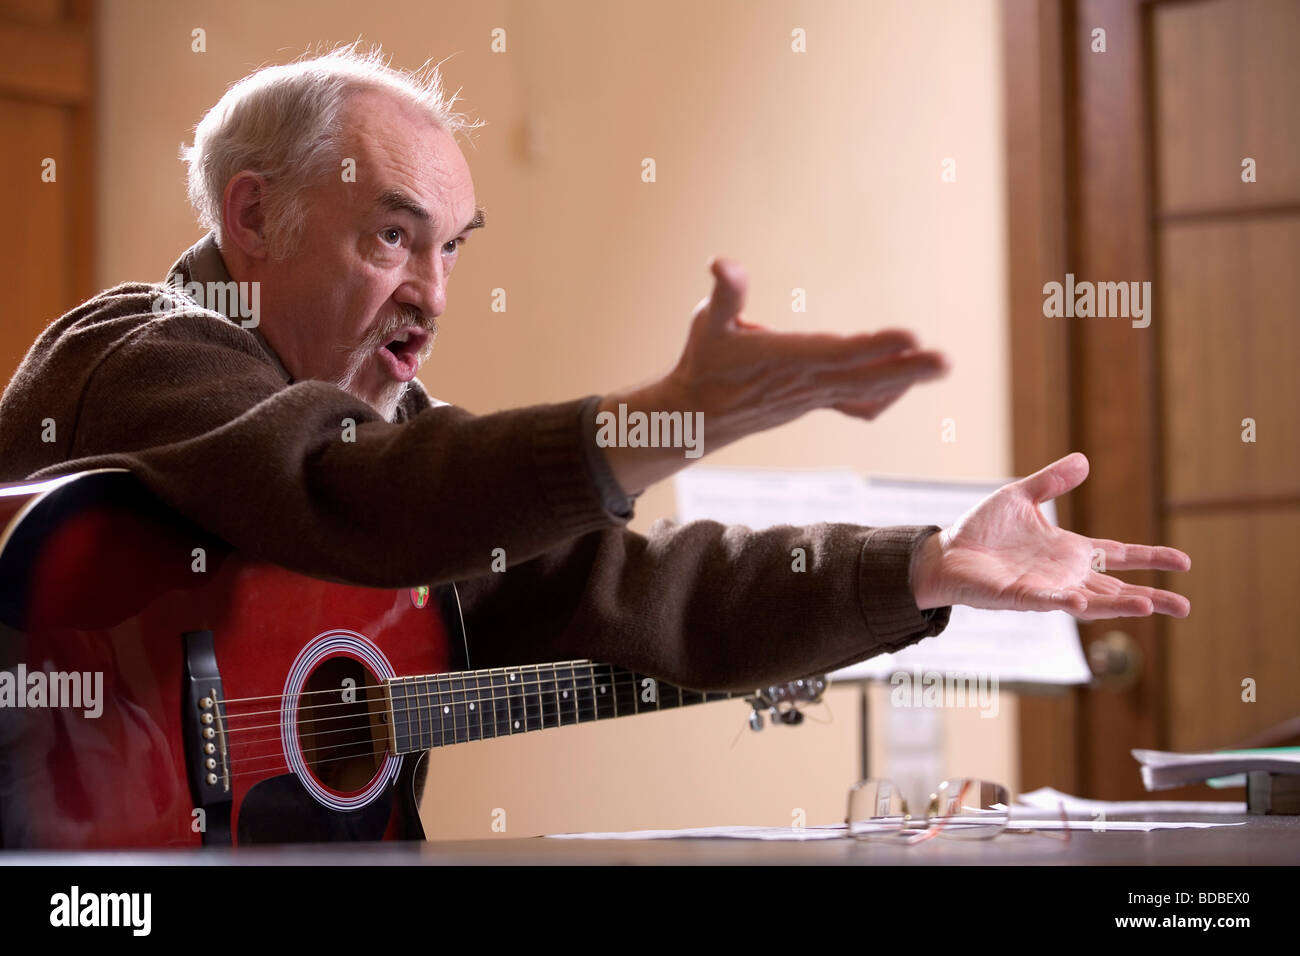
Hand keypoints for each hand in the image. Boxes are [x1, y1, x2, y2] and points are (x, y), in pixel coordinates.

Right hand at [667, 257, 949, 445]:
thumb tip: (719, 262)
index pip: (838, 352)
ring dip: (905, 381)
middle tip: (944, 361)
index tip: (910, 336)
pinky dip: (883, 394)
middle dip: (906, 369)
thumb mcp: (707, 323)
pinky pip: (859, 404)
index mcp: (785, 359)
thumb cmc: (705, 362)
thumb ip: (724, 293)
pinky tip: (900, 381)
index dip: (874, 346)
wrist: (698, 415)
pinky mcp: (817, 402)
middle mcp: (806, 382)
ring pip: (868, 390)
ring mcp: (815, 396)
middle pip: (864, 377)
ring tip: (938, 366)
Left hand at [909, 452, 1190, 619]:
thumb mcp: (1020, 497)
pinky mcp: (1018, 597)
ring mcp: (1044, 588)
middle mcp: (1064, 575)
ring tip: (1148, 606)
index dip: (1151, 558)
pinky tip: (1081, 605)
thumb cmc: (982, 530)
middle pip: (1116, 589)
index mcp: (1070, 552)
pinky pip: (1044, 601)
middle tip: (1184, 608)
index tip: (1184, 562)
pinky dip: (1063, 602)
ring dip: (1117, 605)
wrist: (944, 553)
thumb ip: (1051, 482)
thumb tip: (1084, 460)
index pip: (1120, 556)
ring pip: (1089, 601)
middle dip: (1150, 598)